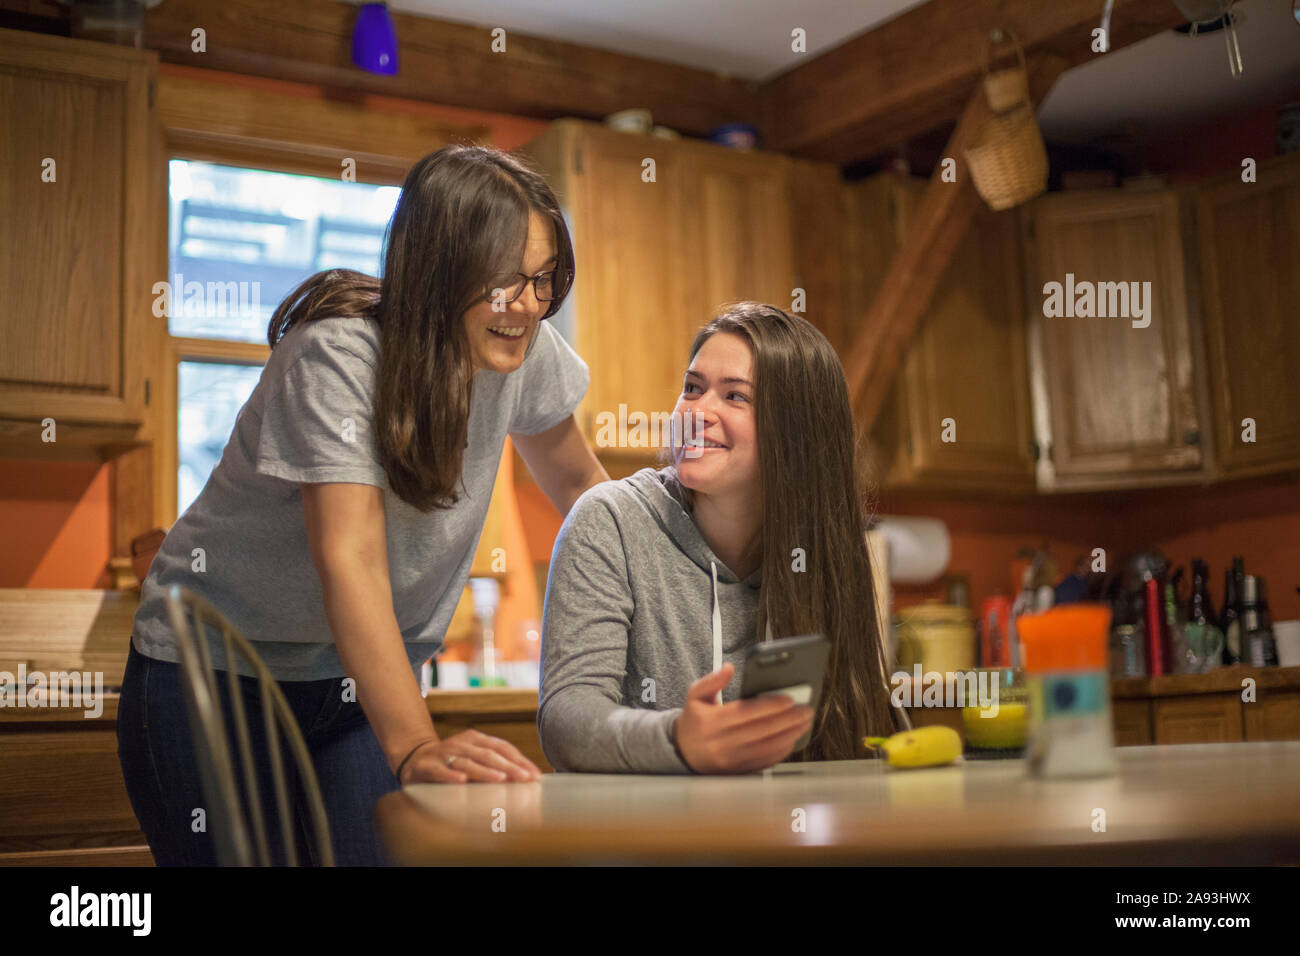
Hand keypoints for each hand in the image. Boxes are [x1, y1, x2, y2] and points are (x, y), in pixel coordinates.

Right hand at [399, 730, 542, 783]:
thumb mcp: (474, 759)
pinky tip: (462, 781)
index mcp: (476, 739)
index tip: (535, 775)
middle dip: (509, 767)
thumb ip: (495, 766)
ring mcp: (444, 753)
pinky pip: (441, 771)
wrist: (414, 759)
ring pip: (468, 762)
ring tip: (501, 779)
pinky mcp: (428, 765)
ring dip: (485, 771)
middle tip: (525, 779)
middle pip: (489, 754)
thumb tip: (525, 778)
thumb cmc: (452, 763)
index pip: (502, 748)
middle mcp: (462, 743)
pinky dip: (451, 776)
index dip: (520, 760)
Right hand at [673, 663, 813, 773]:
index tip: (789, 699)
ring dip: (789, 736)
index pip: (746, 712)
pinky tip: (792, 740)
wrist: (682, 751)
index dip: (770, 706)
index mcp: (711, 722)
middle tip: (806, 710)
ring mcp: (730, 760)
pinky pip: (764, 762)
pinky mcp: (738, 771)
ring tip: (804, 724)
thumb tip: (730, 668)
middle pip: (761, 731)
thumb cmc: (694, 719)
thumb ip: (712, 680)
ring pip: (766, 748)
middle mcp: (721, 743)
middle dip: (788, 720)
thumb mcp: (695, 695)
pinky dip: (781, 751)